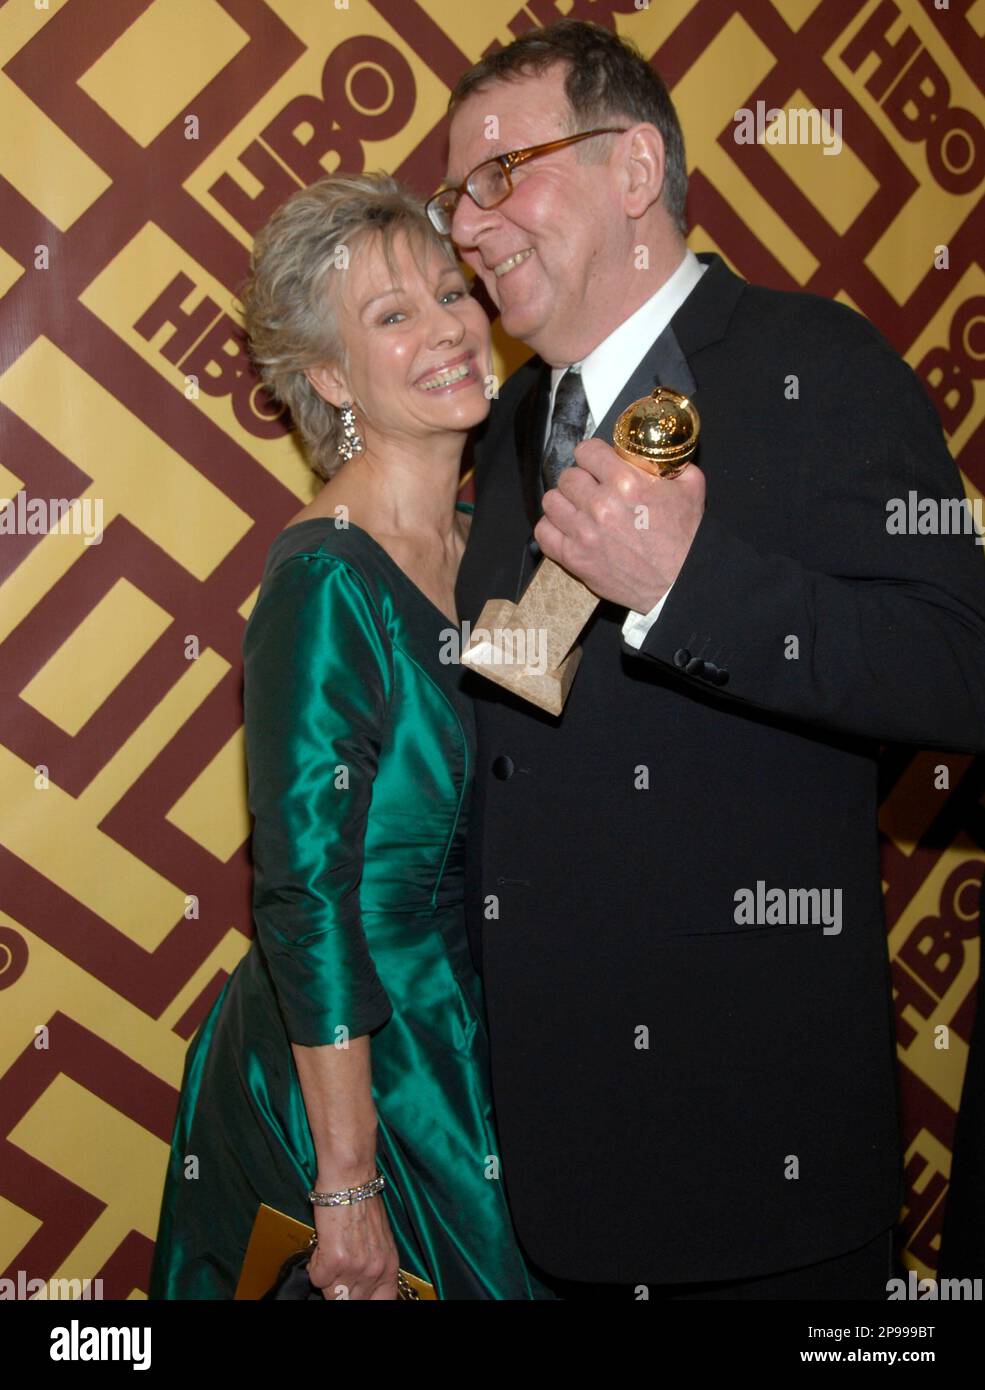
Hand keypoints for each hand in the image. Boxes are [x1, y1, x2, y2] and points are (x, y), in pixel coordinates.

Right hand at [307, 1191, 399, 1300]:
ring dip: (327, 1276)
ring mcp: (355, 1268)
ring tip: (330, 1250)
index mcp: (389, 1266)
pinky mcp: (334, 1261)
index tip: (354, 1294)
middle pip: (352, 1301)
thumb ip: (373, 1264)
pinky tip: (324, 1244)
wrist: (349, 1180)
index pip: (382, 1302)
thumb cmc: (363, 1202)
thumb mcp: (380, 1239)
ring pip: (331, 1293)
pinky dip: (315, 1264)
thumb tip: (361, 1285)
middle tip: (337, 1268)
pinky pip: (317, 1278)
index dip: (365, 1300)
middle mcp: (375, 1271)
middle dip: (341, 1288)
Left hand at [534, 438, 705, 610]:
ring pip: (551, 501)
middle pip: (567, 476)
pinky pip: (543, 532)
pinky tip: (567, 528)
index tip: (597, 463)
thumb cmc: (685, 539)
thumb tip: (653, 450)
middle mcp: (600, 505)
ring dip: (564, 502)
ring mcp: (583, 533)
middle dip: (580, 479)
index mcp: (627, 482)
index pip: (586, 451)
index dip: (592, 455)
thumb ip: (669, 463)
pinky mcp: (574, 558)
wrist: (679, 583)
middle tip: (591, 489)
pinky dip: (552, 527)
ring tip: (577, 508)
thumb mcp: (690, 488)